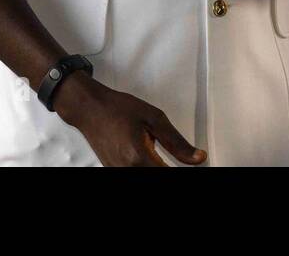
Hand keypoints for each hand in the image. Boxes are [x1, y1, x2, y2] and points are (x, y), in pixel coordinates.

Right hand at [54, 73, 205, 166]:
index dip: (184, 170)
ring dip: (157, 168)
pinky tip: (151, 160)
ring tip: (162, 158)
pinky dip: (146, 167)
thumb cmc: (119, 109)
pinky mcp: (113, 171)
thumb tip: (198, 158)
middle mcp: (126, 170)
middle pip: (157, 177)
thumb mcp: (155, 119)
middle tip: (179, 161)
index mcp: (139, 157)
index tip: (194, 166)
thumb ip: (177, 142)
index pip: (168, 174)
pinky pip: (135, 173)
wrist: (90, 109)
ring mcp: (117, 172)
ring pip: (146, 178)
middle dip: (170, 169)